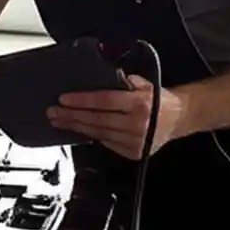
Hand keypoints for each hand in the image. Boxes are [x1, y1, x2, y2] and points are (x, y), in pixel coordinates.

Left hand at [47, 76, 189, 159]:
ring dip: (76, 127)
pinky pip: (106, 143)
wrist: (178, 118)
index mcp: (139, 104)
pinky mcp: (133, 152)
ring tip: (59, 121)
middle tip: (52, 112)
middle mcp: (137, 125)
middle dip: (71, 116)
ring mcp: (135, 141)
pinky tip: (78, 129)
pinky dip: (91, 136)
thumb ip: (122, 82)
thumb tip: (99, 76)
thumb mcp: (143, 84)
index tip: (63, 99)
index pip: (103, 101)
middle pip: (96, 120)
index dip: (81, 100)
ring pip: (98, 134)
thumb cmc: (157, 99)